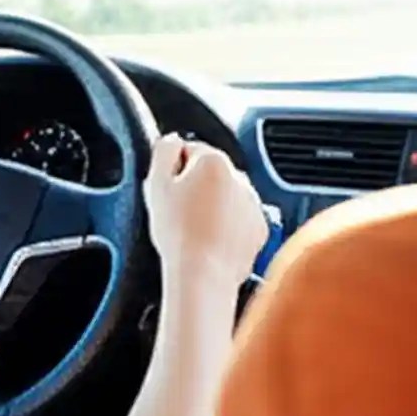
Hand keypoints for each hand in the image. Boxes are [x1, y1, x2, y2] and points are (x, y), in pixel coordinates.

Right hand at [144, 134, 267, 283]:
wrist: (203, 275)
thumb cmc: (179, 233)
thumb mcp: (156, 184)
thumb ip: (163, 150)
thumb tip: (172, 140)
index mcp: (214, 161)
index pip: (189, 151)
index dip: (172, 172)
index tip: (168, 193)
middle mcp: (240, 177)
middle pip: (210, 174)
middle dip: (195, 188)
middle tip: (178, 214)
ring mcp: (253, 203)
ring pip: (226, 197)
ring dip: (213, 207)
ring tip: (195, 232)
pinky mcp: (260, 228)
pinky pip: (240, 220)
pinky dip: (228, 227)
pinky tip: (211, 242)